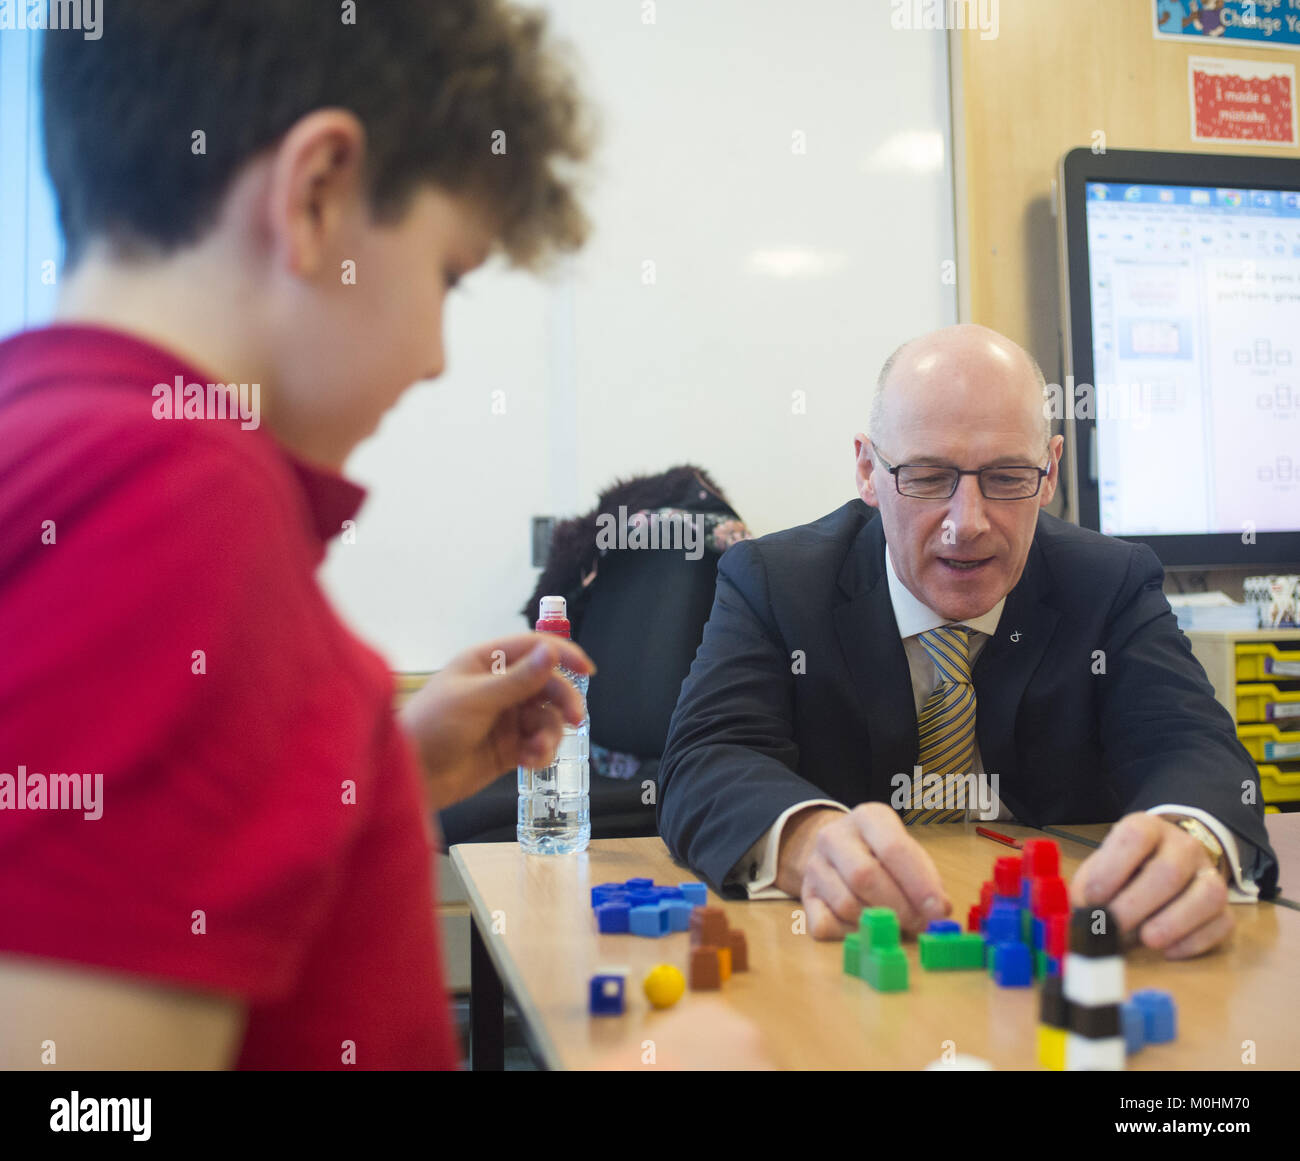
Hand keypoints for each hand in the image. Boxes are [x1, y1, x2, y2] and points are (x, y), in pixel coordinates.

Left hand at [400, 633, 594, 810]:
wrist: (411, 778)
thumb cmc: (434, 726)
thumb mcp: (477, 699)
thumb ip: (519, 680)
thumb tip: (552, 653)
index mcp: (486, 662)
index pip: (533, 647)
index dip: (562, 655)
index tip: (587, 670)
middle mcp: (499, 686)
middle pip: (547, 684)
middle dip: (563, 701)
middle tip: (576, 719)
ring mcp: (505, 718)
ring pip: (546, 717)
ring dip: (550, 733)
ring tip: (537, 750)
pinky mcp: (508, 748)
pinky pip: (538, 744)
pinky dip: (540, 752)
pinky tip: (530, 762)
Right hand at [778, 803, 951, 938]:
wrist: (838, 848)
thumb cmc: (883, 854)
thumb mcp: (909, 853)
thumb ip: (926, 879)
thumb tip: (939, 911)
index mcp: (867, 818)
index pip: (893, 848)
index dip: (919, 884)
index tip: (938, 912)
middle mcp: (834, 836)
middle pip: (864, 876)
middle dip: (899, 907)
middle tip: (920, 925)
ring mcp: (814, 865)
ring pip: (845, 904)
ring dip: (876, 922)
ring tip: (895, 924)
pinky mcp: (805, 894)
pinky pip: (823, 925)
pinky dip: (848, 935)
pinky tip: (864, 928)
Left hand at [1070, 813, 1232, 958]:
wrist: (1165, 860)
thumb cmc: (1124, 869)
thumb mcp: (1100, 868)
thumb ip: (1088, 888)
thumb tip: (1081, 916)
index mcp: (1146, 828)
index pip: (1135, 836)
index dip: (1112, 868)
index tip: (1093, 898)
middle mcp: (1183, 846)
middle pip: (1170, 871)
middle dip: (1138, 904)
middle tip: (1114, 926)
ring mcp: (1209, 875)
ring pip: (1208, 895)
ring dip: (1175, 922)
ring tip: (1147, 940)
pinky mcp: (1225, 907)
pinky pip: (1222, 923)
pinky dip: (1196, 941)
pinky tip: (1169, 951)